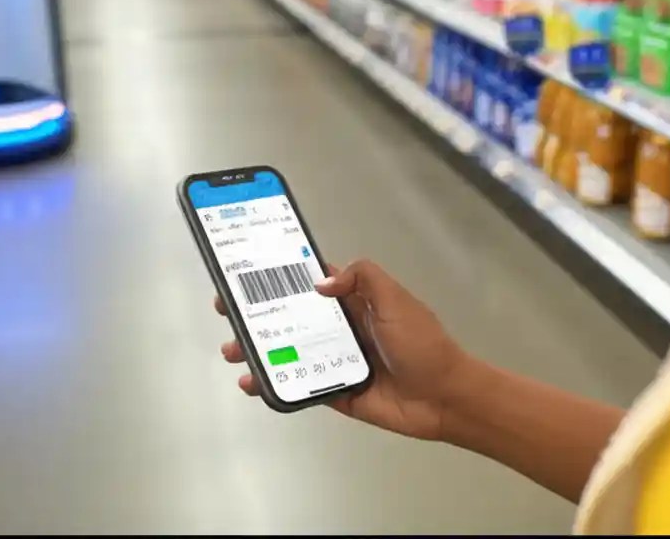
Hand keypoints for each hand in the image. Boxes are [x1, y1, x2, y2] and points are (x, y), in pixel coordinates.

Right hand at [216, 260, 469, 440]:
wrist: (445, 398)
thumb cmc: (423, 344)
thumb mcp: (396, 299)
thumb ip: (362, 279)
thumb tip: (320, 284)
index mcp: (355, 301)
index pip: (310, 282)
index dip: (280, 275)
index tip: (247, 270)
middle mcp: (341, 328)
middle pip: (290, 317)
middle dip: (255, 313)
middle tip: (224, 310)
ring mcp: (335, 361)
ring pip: (287, 350)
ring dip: (256, 349)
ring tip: (231, 349)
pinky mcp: (334, 391)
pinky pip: (297, 384)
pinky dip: (272, 383)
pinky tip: (251, 382)